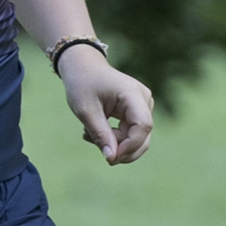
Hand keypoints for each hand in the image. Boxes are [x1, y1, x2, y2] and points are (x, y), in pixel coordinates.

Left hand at [57, 44, 153, 163]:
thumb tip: (112, 159)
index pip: (143, 126)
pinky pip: (131, 133)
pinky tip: (95, 132)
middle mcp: (143, 99)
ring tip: (89, 135)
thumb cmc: (82, 84)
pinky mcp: (137, 111)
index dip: (130, 145)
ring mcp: (142, 105)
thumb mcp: (86, 111)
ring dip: (116, 144)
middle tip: (98, 149)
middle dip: (123, 150)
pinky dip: (115, 138)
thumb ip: (100, 134)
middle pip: (143, 136)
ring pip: (137, 138)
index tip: (110, 158)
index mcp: (133, 93)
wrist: (82, 67)